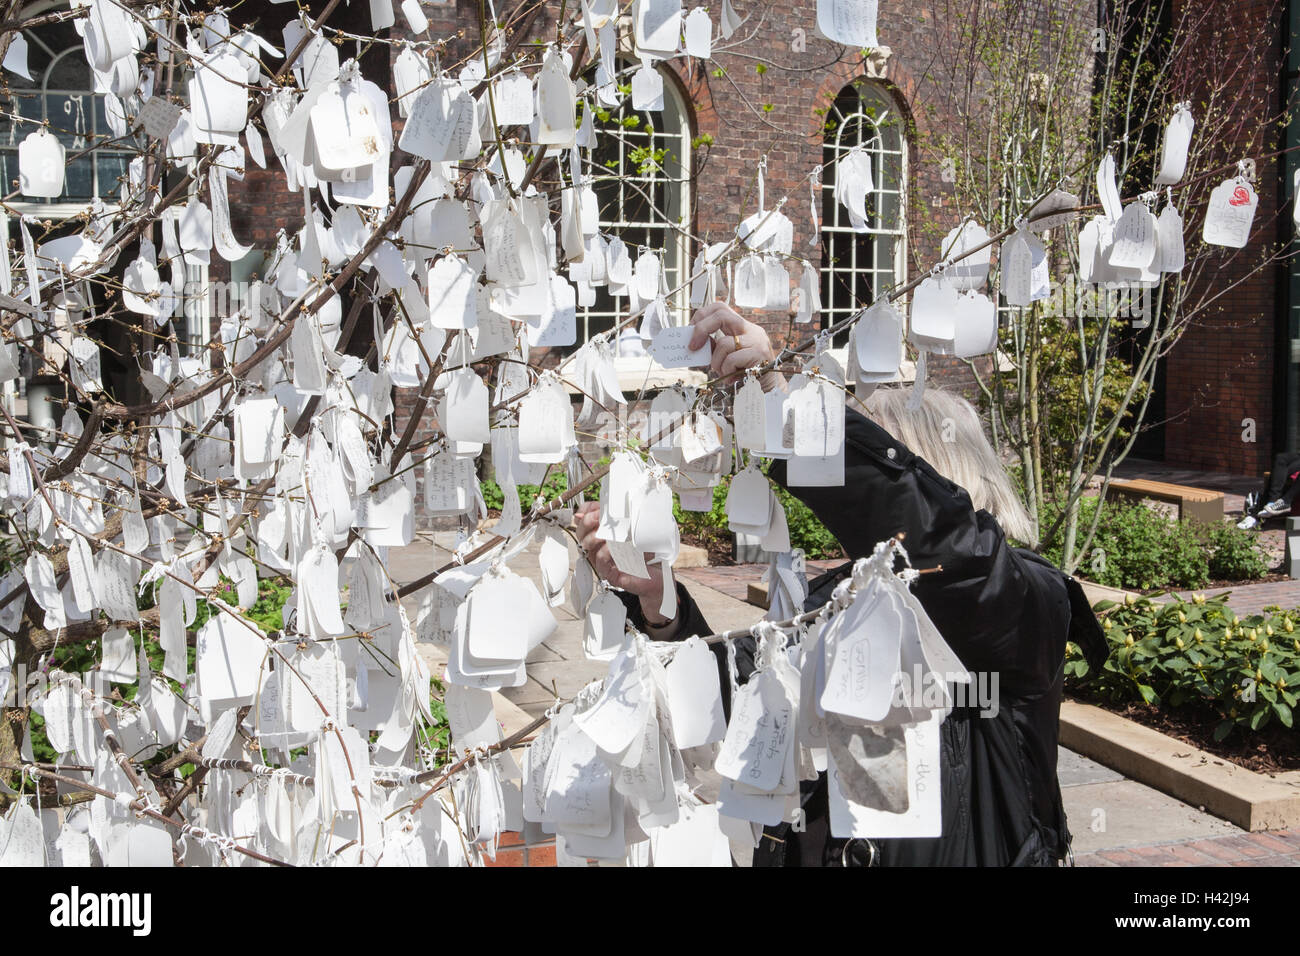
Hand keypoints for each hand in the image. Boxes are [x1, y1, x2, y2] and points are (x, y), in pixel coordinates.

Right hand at [573, 501, 669, 624]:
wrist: (659, 573)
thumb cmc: (647, 551)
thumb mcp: (636, 529)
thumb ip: (623, 517)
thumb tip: (611, 506)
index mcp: (602, 533)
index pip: (585, 519)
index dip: (586, 511)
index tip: (595, 507)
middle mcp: (598, 546)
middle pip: (581, 532)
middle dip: (587, 522)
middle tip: (598, 517)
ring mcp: (602, 560)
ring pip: (586, 545)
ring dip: (594, 536)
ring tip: (605, 532)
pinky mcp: (608, 572)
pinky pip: (600, 559)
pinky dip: (604, 550)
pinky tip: (612, 546)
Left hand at [689, 302, 779, 386]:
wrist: (767, 391)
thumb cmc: (744, 375)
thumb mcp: (727, 357)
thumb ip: (714, 348)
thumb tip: (693, 343)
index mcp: (742, 328)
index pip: (720, 308)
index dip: (702, 316)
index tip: (690, 331)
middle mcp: (751, 330)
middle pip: (721, 314)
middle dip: (701, 329)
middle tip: (692, 347)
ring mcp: (757, 340)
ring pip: (723, 343)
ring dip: (716, 362)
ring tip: (723, 373)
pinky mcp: (760, 353)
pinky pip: (731, 359)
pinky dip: (726, 370)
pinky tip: (732, 378)